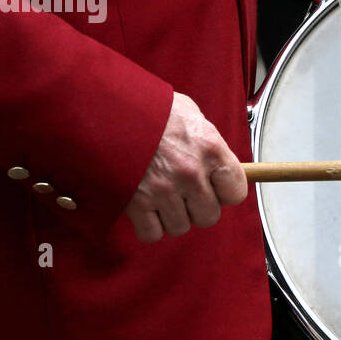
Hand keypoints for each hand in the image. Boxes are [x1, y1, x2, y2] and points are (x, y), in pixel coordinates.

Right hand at [124, 92, 246, 243]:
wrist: (104, 106)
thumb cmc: (146, 107)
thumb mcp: (188, 113)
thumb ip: (207, 141)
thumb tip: (218, 163)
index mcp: (210, 148)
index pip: (236, 192)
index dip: (225, 192)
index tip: (215, 188)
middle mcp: (190, 172)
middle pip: (209, 216)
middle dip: (197, 207)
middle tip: (184, 192)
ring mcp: (164, 189)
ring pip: (181, 227)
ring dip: (172, 216)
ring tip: (162, 195)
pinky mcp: (136, 203)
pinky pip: (152, 233)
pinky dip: (149, 225)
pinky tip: (146, 207)